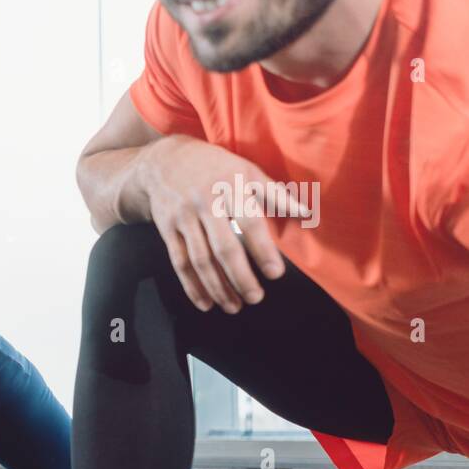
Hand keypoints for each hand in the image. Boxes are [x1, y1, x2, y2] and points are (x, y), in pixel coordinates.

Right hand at [141, 136, 301, 313]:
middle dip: (240, 276)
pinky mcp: (166, 230)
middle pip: (223, 247)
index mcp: (230, 187)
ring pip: (200, 260)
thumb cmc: (215, 167)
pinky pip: (179, 262)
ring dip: (217, 287)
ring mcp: (183, 218)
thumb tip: (305, 214)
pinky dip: (191, 285)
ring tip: (234, 306)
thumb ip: (275, 194)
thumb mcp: (246, 171)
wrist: (164, 162)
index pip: (249, 223)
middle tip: (256, 298)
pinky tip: (205, 303)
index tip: (275, 274)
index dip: (262, 250)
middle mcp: (204, 203)